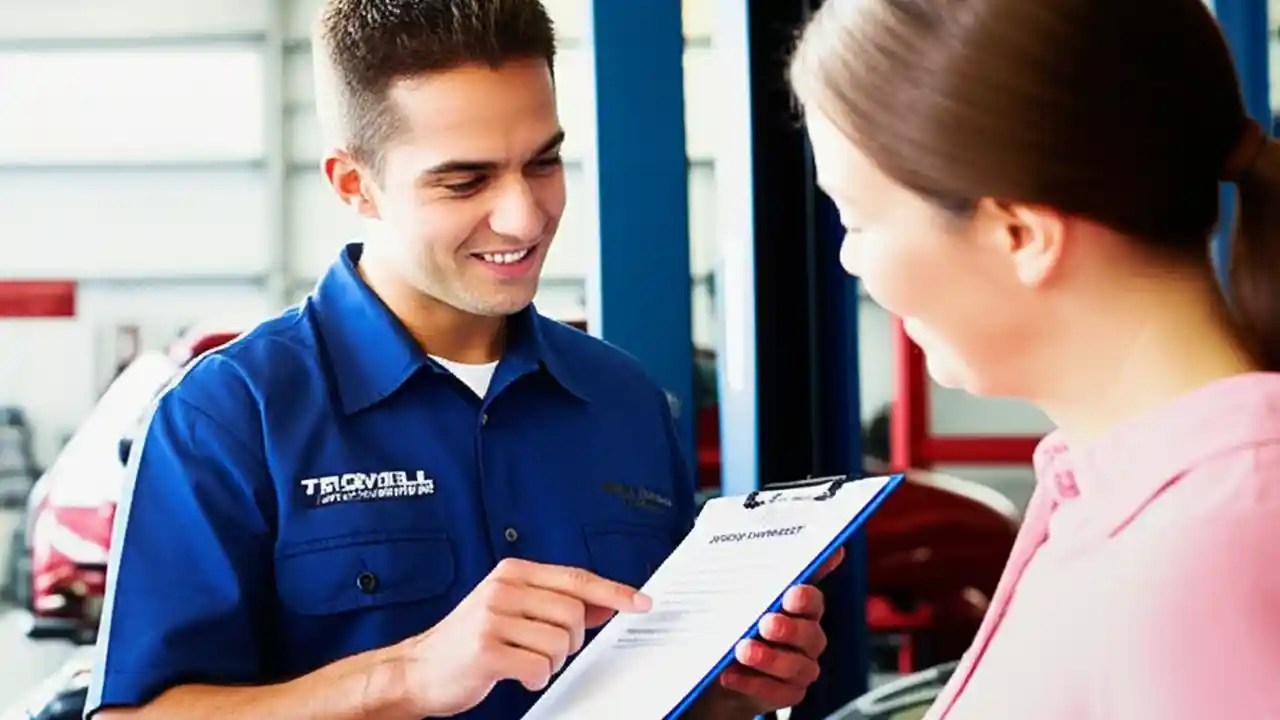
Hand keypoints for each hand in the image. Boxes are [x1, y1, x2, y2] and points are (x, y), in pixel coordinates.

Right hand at [395, 558, 650, 716]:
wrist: (418, 668)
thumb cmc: (469, 640)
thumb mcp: (514, 610)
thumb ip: (558, 603)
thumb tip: (608, 603)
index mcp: (513, 572)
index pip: (576, 578)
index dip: (613, 592)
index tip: (641, 603)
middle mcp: (503, 589)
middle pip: (573, 614)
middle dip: (572, 641)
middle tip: (550, 650)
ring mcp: (492, 618)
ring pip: (560, 643)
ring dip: (553, 662)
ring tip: (527, 662)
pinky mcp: (485, 650)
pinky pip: (538, 667)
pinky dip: (536, 678)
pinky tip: (518, 675)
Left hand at [707, 546, 844, 715]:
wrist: (717, 669)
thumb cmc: (732, 623)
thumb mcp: (733, 595)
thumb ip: (743, 575)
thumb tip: (736, 538)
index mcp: (798, 607)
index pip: (811, 598)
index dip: (805, 596)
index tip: (791, 594)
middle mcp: (807, 636)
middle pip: (810, 633)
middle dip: (788, 629)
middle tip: (765, 623)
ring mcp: (801, 666)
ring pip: (797, 665)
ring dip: (769, 659)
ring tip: (742, 650)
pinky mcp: (789, 692)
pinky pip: (779, 692)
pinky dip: (754, 684)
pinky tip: (730, 675)